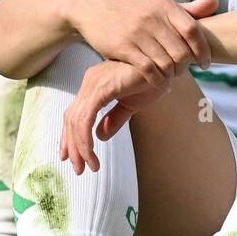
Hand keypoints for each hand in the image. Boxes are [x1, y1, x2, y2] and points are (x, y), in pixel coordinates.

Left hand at [60, 59, 169, 173]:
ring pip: (76, 121)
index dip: (70, 137)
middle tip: (79, 169)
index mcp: (95, 85)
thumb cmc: (152, 80)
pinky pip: (86, 119)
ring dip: (80, 147)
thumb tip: (99, 136)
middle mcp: (90, 82)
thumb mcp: (131, 104)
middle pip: (71, 118)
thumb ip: (114, 118)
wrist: (166, 66)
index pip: (75, 114)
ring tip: (89, 166)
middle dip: (72, 146)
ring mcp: (94, 84)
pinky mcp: (101, 88)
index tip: (72, 157)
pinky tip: (91, 154)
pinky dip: (85, 139)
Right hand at [68, 0, 215, 74]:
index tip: (204, 63)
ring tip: (170, 76)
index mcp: (166, 6)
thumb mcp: (160, 3)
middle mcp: (153, 17)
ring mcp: (138, 32)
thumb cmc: (134, 9)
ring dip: (171, 75)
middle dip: (185, 67)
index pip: (194, 31)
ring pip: (166, 63)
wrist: (94, 8)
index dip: (203, 51)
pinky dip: (157, 80)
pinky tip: (157, 81)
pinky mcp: (124, 47)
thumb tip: (216, 2)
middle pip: (181, 52)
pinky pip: (148, 70)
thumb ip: (189, 9)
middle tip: (182, 72)